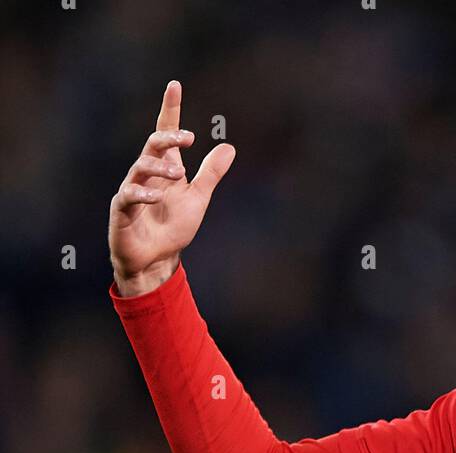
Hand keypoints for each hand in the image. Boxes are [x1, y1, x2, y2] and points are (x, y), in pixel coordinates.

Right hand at [109, 79, 235, 295]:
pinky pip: (129, 196)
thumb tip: (230, 147)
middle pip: (152, 144)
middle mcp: (146, 175)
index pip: (165, 132)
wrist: (156, 260)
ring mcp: (132, 190)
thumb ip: (210, 174)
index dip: (170, 109)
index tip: (175, 86)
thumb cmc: (173, 228)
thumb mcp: (198, 199)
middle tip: (187, 138)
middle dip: (168, 137)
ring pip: (140, 167)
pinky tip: (158, 197)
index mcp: (165, 168)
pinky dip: (143, 194)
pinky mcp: (122, 210)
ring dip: (160, 168)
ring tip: (178, 175)